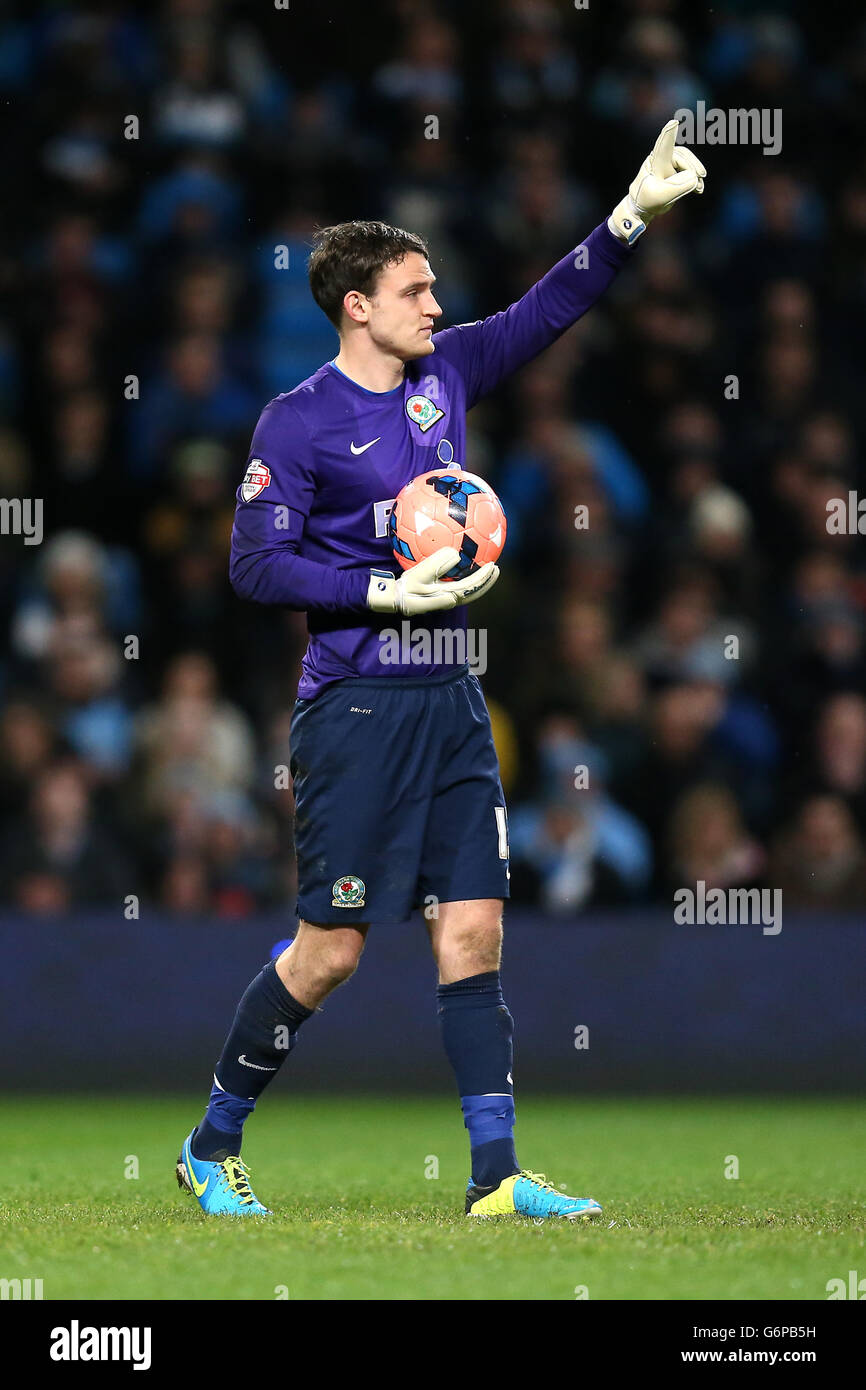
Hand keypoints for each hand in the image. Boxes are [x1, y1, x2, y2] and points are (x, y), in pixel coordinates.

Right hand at [367, 546, 499, 615]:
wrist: (394, 598)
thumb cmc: (406, 587)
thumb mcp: (419, 575)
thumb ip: (437, 565)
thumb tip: (456, 555)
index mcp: (448, 596)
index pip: (472, 587)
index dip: (484, 578)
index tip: (493, 566)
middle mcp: (449, 599)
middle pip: (474, 592)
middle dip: (486, 581)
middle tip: (496, 569)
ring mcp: (444, 598)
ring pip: (467, 591)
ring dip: (478, 581)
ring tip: (484, 568)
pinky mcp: (439, 595)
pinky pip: (458, 586)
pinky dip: (465, 578)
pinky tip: (462, 567)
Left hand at [609, 118, 705, 244]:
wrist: (644, 206)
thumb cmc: (648, 200)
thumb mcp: (663, 196)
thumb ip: (680, 186)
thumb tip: (695, 177)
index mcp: (655, 163)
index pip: (663, 147)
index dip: (668, 135)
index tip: (673, 122)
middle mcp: (662, 159)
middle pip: (682, 155)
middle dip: (693, 166)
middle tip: (701, 176)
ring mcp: (668, 164)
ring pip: (687, 162)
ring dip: (695, 173)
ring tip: (699, 188)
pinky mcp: (674, 170)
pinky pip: (689, 170)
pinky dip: (695, 179)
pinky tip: (699, 188)